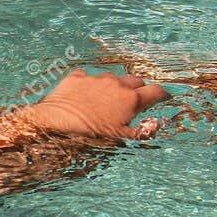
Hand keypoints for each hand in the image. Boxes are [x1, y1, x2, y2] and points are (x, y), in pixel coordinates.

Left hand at [22, 68, 168, 139]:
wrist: (54, 126)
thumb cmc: (90, 137)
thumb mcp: (120, 140)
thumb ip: (143, 132)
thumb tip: (157, 123)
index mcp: (131, 99)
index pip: (156, 91)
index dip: (161, 95)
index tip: (161, 98)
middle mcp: (116, 84)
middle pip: (135, 81)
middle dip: (138, 89)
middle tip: (132, 101)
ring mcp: (95, 79)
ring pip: (112, 78)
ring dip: (113, 86)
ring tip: (104, 101)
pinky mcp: (76, 78)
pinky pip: (87, 77)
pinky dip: (88, 85)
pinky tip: (82, 96)